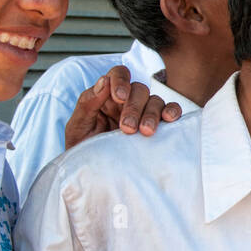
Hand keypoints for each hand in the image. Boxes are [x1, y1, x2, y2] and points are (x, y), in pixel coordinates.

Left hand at [63, 65, 181, 149]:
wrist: (94, 175)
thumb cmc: (83, 150)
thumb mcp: (77, 127)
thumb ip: (87, 102)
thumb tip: (104, 80)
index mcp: (107, 96)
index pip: (118, 74)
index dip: (121, 80)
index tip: (119, 96)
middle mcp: (127, 101)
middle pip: (139, 89)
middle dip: (134, 107)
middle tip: (127, 128)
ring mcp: (144, 112)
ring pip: (155, 101)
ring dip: (151, 114)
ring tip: (145, 133)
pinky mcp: (159, 125)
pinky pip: (171, 110)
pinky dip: (173, 111)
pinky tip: (169, 120)